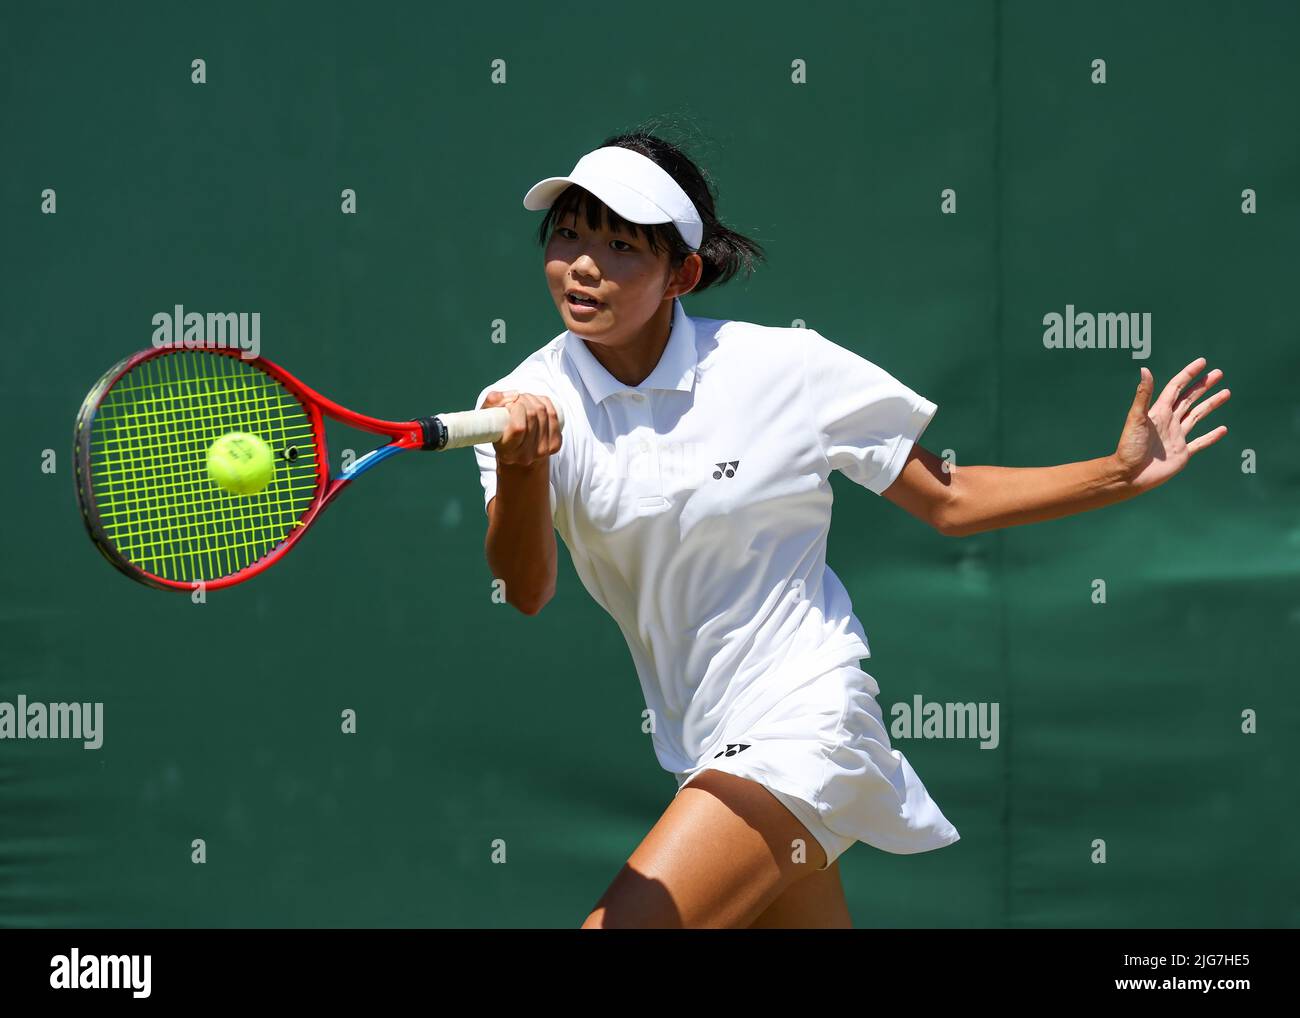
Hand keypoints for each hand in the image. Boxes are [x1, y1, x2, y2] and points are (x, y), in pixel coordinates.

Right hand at [480, 389, 561, 468]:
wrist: (516, 453)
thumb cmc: (497, 432)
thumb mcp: (487, 417)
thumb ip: (492, 401)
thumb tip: (515, 394)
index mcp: (507, 453)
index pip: (519, 427)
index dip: (516, 409)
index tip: (509, 406)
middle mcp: (526, 455)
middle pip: (532, 416)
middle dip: (523, 400)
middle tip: (516, 400)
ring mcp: (543, 451)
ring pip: (544, 412)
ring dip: (533, 399)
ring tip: (523, 401)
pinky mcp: (555, 445)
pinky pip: (554, 415)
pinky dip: (545, 403)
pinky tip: (536, 403)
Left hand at [1112, 357, 1229, 492]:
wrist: (1129, 475)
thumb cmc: (1129, 447)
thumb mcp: (1136, 418)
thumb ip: (1143, 395)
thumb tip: (1145, 369)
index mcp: (1159, 412)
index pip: (1176, 388)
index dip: (1189, 374)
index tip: (1202, 362)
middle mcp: (1169, 422)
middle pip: (1190, 399)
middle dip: (1204, 385)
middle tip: (1218, 373)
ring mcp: (1177, 437)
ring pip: (1197, 416)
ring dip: (1211, 404)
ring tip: (1226, 392)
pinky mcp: (1182, 453)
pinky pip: (1200, 442)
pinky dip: (1212, 436)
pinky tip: (1223, 429)